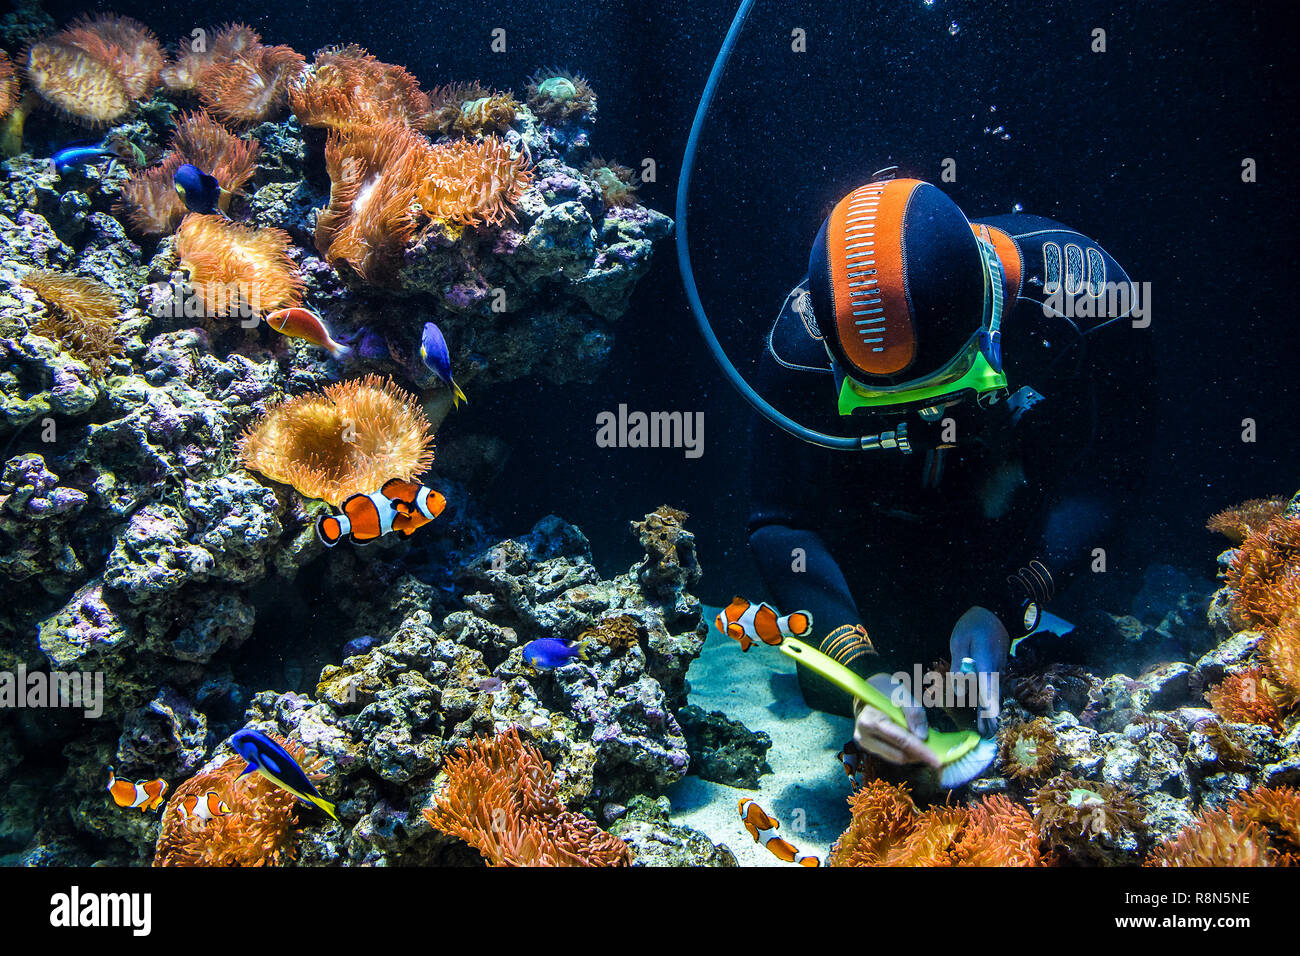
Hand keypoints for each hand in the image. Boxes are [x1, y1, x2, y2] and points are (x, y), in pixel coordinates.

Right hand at [852, 673, 940, 768]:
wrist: (866, 691)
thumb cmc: (885, 690)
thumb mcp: (902, 695)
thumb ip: (914, 714)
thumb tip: (922, 737)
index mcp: (871, 720)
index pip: (901, 740)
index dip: (921, 751)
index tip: (936, 761)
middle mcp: (864, 735)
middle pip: (899, 754)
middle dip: (918, 753)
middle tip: (934, 748)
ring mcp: (865, 743)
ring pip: (896, 758)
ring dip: (912, 753)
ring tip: (921, 741)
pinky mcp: (868, 747)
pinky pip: (891, 755)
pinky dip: (904, 751)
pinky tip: (910, 741)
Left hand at [948, 606, 1008, 737]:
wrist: (996, 612)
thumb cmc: (974, 625)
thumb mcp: (960, 641)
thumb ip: (959, 665)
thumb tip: (959, 690)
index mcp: (985, 665)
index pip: (987, 693)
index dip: (987, 712)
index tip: (986, 727)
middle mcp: (995, 670)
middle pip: (993, 698)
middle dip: (990, 718)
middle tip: (986, 736)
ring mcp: (998, 669)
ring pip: (995, 694)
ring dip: (991, 712)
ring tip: (987, 730)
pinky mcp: (996, 667)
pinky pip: (994, 687)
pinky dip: (990, 701)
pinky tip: (986, 711)